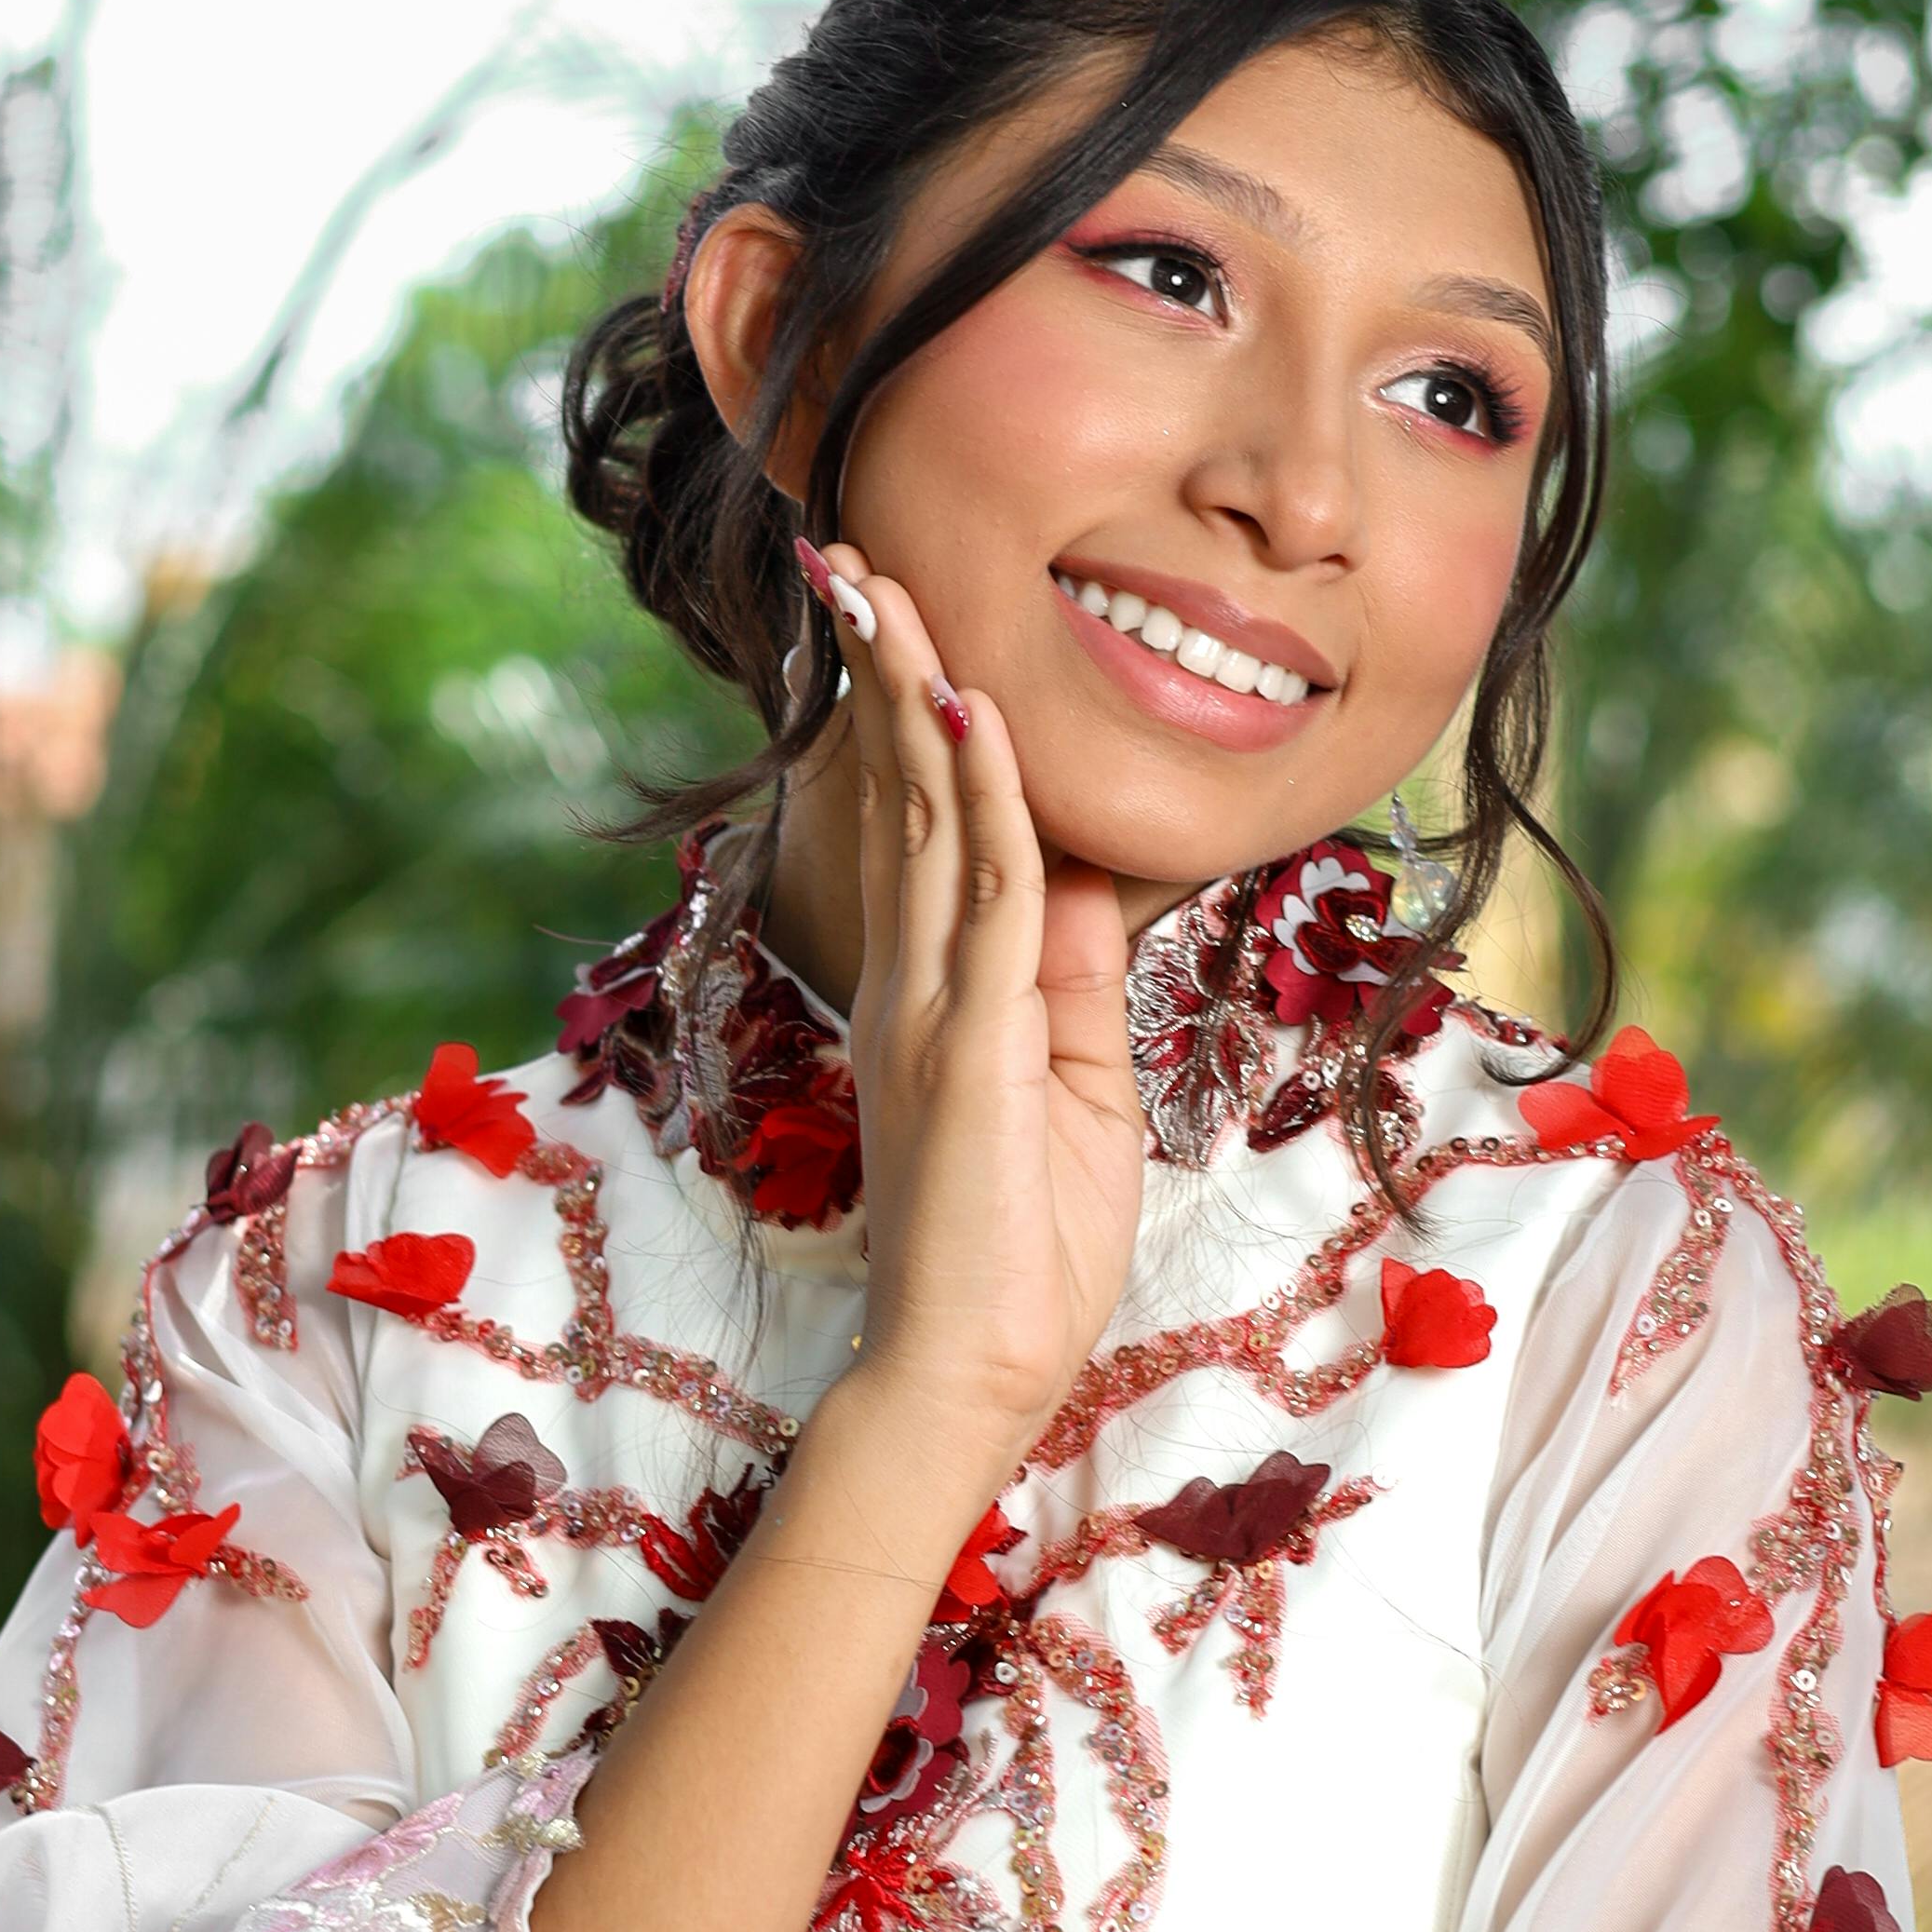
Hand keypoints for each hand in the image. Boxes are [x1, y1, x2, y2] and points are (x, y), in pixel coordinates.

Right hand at [803, 534, 1143, 1466]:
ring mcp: (929, 1008)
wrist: (973, 1374)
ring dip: (907, 691)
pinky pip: (986, 893)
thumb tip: (1085, 871)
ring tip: (882, 587)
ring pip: (928, 817)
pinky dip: (984, 792)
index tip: (886, 619)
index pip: (913, 828)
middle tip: (846, 558)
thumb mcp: (1069, 1087)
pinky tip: (967, 707)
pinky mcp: (967, 1045)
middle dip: (872, 670)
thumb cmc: (1022, 1249)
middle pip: (896, 795)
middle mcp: (910, 981)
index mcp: (928, 993)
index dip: (895, 719)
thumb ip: (1066, 978)